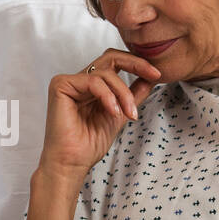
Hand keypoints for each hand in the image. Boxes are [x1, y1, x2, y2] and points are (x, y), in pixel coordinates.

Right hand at [37, 48, 159, 182]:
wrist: (72, 162)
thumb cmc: (89, 145)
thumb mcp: (120, 114)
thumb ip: (133, 95)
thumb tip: (151, 78)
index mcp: (91, 86)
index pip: (115, 63)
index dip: (137, 64)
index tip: (157, 75)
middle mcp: (79, 80)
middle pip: (110, 57)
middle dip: (136, 64)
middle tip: (154, 75)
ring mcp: (69, 82)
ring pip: (106, 73)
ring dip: (123, 93)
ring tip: (129, 113)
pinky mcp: (61, 85)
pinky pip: (93, 81)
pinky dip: (108, 96)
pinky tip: (113, 112)